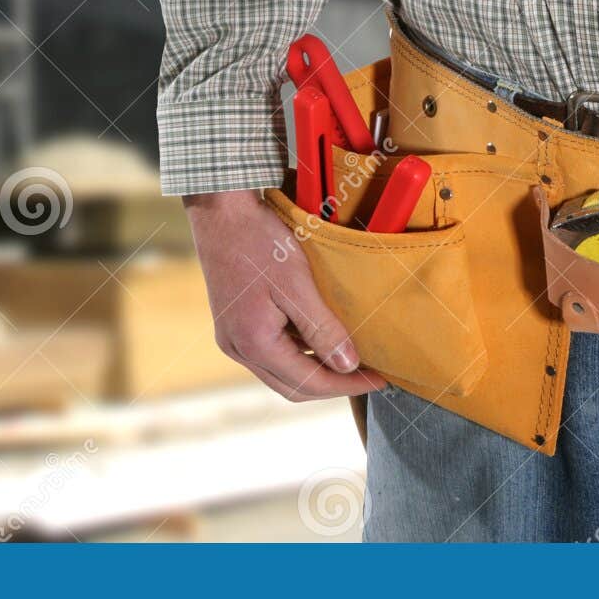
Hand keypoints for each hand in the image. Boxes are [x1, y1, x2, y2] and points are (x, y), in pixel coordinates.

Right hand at [183, 189, 384, 399]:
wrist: (219, 211)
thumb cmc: (258, 240)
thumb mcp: (296, 283)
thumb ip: (322, 329)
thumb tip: (348, 365)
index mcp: (253, 343)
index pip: (309, 383)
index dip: (347, 385)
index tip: (379, 379)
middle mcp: (238, 349)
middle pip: (293, 387)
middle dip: (333, 384)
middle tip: (368, 374)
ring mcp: (232, 338)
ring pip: (281, 373)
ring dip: (315, 370)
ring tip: (349, 357)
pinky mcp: (233, 325)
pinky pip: (271, 353)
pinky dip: (298, 354)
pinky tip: (319, 337)